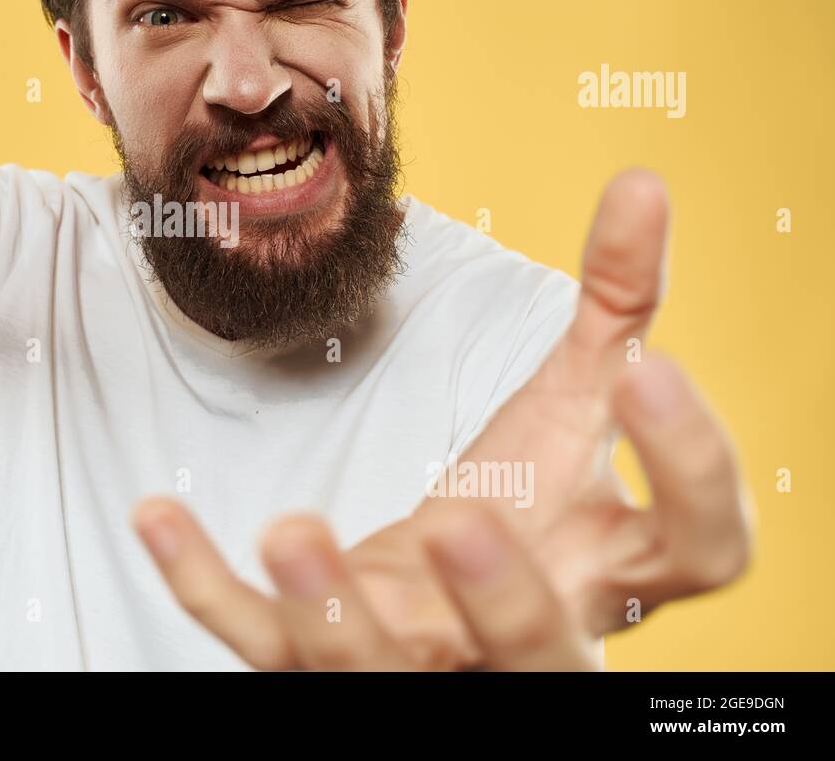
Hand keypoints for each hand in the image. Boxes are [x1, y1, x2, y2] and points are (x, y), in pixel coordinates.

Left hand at [131, 169, 753, 669]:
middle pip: (540, 652)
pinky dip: (205, 588)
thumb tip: (642, 182)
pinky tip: (153, 516)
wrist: (449, 592)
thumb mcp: (570, 404)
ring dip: (336, 611)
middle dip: (502, 597)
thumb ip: (613, 304)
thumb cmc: (525, 499)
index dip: (691, 470)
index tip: (648, 366)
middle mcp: (524, 634)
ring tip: (290, 529)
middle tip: (458, 517)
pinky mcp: (322, 661)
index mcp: (609, 562)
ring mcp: (420, 656)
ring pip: (385, 670)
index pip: (700, 550)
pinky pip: (258, 644)